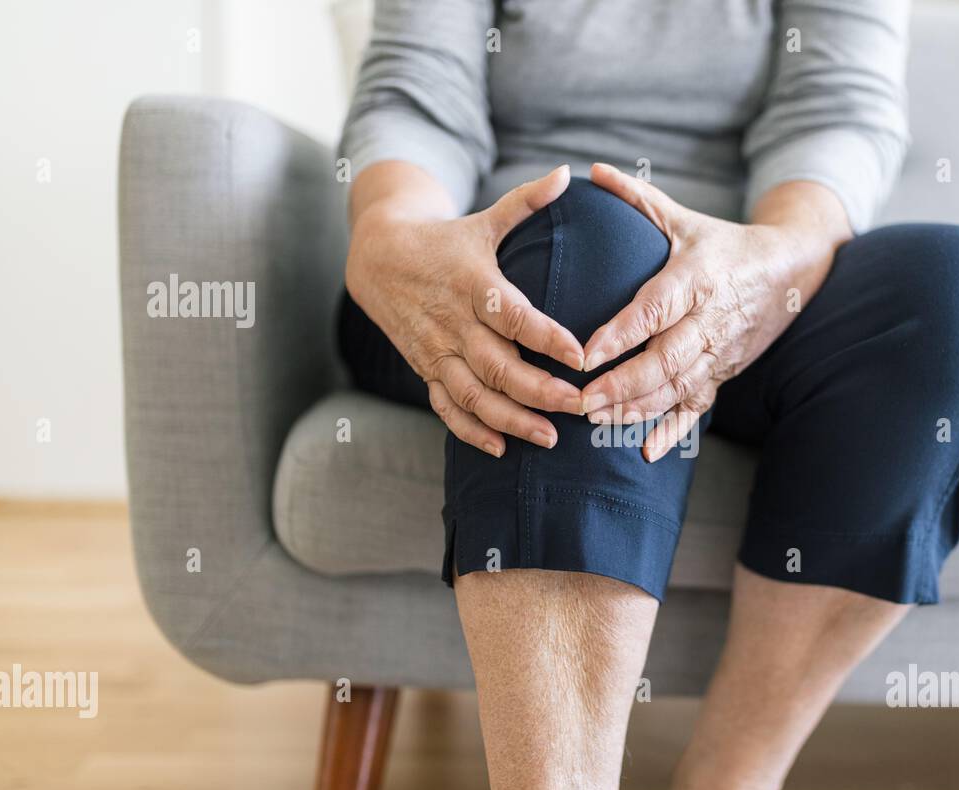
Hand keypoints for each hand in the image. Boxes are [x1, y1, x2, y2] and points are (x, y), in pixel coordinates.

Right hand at [345, 165, 584, 456]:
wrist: (377, 258)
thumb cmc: (446, 240)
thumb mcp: (484, 219)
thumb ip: (526, 202)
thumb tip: (565, 172)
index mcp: (473, 283)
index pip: (514, 315)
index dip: (547, 337)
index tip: (582, 356)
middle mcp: (454, 322)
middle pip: (498, 365)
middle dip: (540, 391)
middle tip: (579, 407)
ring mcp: (438, 350)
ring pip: (474, 395)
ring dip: (512, 420)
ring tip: (550, 438)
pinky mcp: (426, 369)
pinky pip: (446, 408)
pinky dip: (470, 431)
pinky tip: (501, 449)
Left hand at [579, 163, 845, 460]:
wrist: (790, 271)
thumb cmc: (724, 244)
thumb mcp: (684, 219)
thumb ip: (637, 200)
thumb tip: (592, 172)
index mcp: (697, 278)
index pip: (654, 310)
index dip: (621, 334)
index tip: (584, 353)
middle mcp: (709, 319)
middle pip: (666, 360)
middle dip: (623, 384)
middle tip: (582, 401)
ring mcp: (719, 352)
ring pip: (678, 389)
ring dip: (638, 409)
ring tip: (597, 421)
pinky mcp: (725, 374)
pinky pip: (699, 409)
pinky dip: (674, 432)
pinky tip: (647, 451)